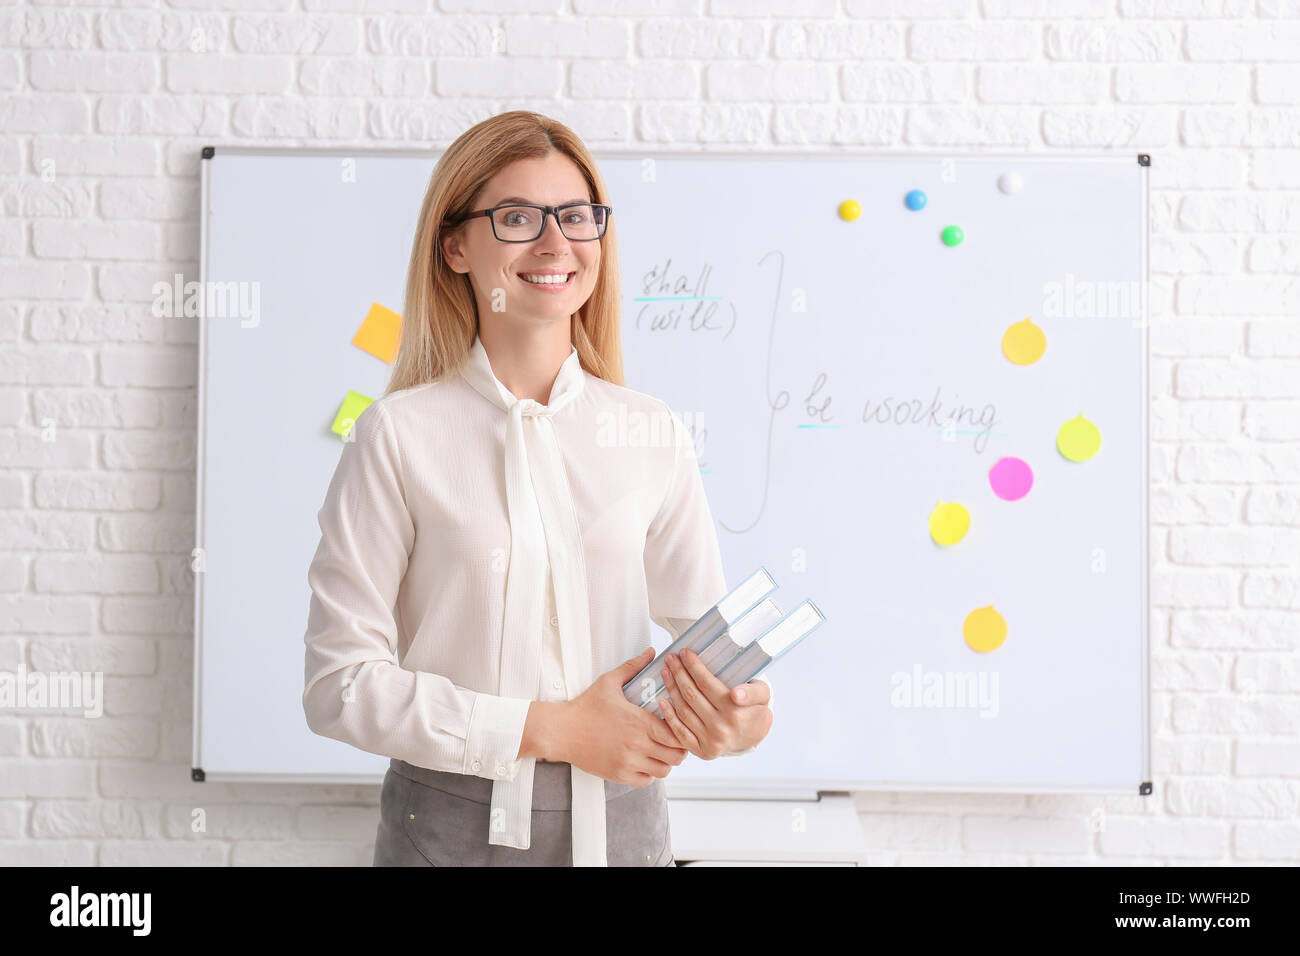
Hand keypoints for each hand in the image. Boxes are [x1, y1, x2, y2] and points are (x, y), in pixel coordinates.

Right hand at [556, 647, 687, 786]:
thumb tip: (651, 652)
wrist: (562, 731)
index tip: (677, 725)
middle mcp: (637, 744)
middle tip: (673, 740)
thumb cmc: (585, 707)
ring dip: (665, 761)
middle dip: (678, 748)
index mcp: (639, 721)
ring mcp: (628, 762)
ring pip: (664, 770)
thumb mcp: (609, 682)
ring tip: (659, 751)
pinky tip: (644, 761)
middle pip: (676, 755)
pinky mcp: (619, 775)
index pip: (676, 733)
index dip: (682, 730)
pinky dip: (650, 773)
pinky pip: (647, 781)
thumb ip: (633, 666)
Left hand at [657, 648, 772, 758]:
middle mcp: (722, 728)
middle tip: (671, 658)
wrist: (754, 737)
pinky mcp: (702, 751)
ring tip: (666, 672)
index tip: (684, 653)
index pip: (707, 684)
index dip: (693, 667)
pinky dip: (669, 716)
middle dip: (678, 673)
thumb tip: (736, 694)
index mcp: (735, 711)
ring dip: (671, 689)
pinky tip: (662, 700)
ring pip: (683, 711)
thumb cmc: (755, 709)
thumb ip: (752, 691)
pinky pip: (680, 733)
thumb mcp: (762, 694)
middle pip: (692, 695)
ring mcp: (711, 741)